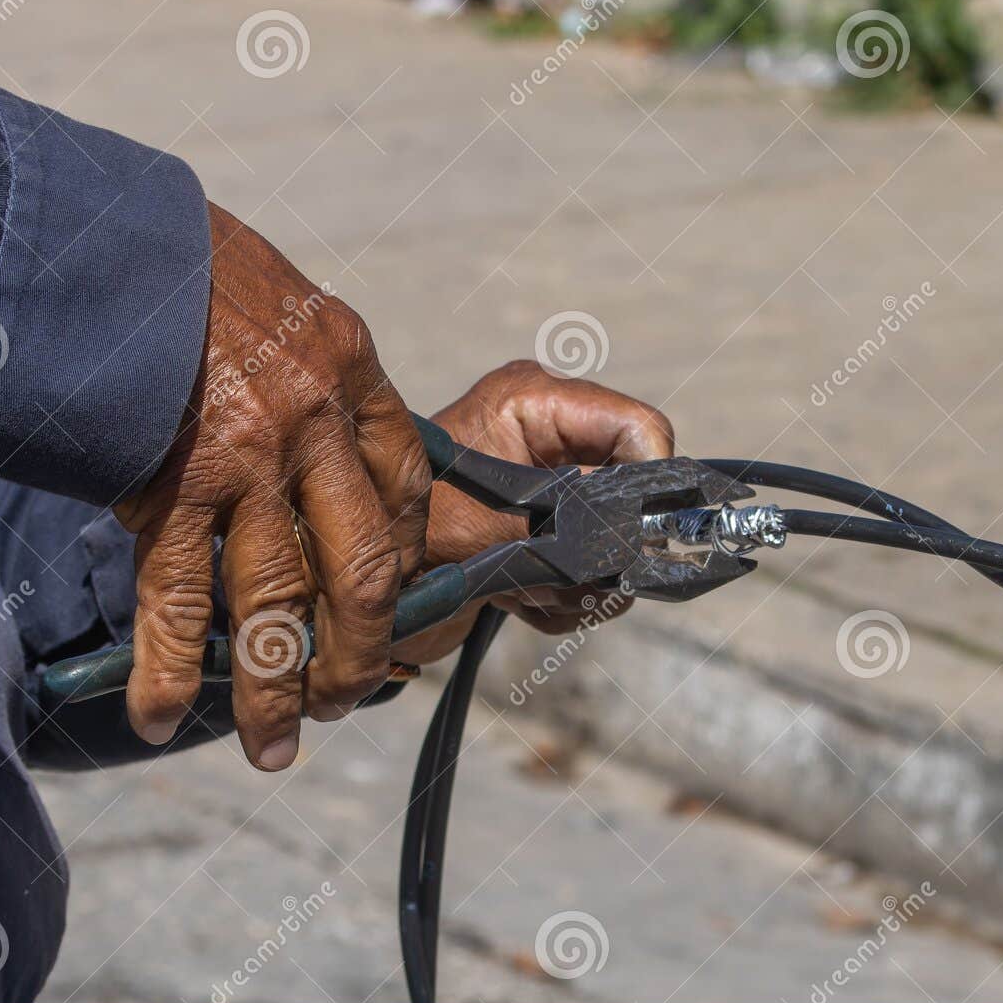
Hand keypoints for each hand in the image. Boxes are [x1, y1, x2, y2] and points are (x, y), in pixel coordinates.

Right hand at [115, 204, 430, 769]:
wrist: (100, 232)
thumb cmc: (182, 262)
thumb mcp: (277, 296)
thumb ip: (307, 367)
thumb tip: (311, 431)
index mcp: (349, 366)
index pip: (404, 483)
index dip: (405, 553)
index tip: (393, 592)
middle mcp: (314, 422)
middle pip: (361, 567)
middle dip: (359, 650)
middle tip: (347, 699)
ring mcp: (247, 460)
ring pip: (277, 603)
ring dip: (275, 689)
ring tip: (274, 750)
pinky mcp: (172, 485)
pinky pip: (178, 596)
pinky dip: (171, 664)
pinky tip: (164, 716)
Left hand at [392, 361, 674, 663]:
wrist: (352, 585)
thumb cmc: (397, 539)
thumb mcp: (482, 528)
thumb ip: (561, 528)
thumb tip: (630, 541)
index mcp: (532, 403)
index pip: (637, 426)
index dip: (651, 482)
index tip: (633, 539)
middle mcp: (550, 435)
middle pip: (637, 488)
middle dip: (607, 546)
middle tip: (563, 577)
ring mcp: (552, 483)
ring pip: (622, 541)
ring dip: (583, 583)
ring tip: (524, 589)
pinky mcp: (549, 527)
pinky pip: (596, 571)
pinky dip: (567, 600)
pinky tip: (521, 599)